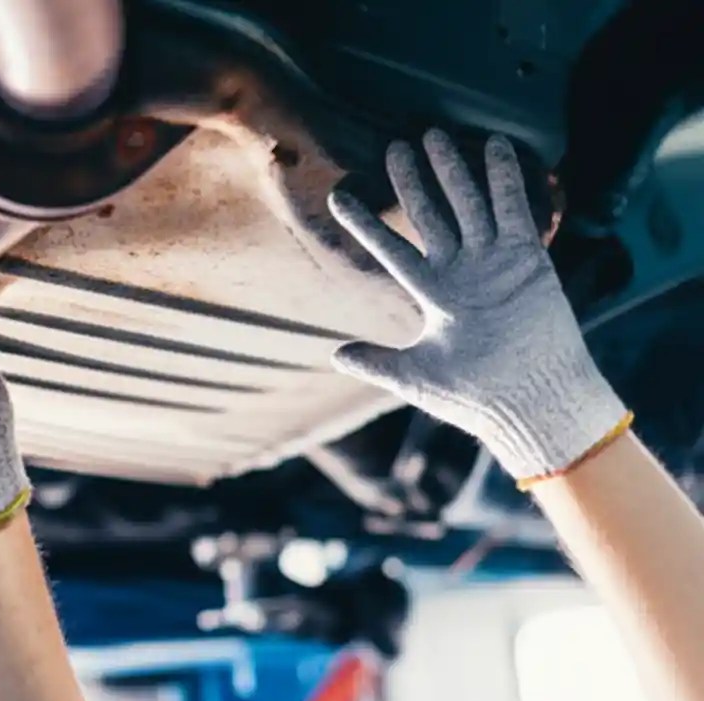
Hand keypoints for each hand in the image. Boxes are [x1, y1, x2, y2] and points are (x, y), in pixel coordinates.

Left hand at [327, 129, 627, 480]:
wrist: (530, 403)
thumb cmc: (474, 397)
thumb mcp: (414, 376)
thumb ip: (376, 361)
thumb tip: (335, 355)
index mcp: (432, 295)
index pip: (389, 249)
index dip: (366, 223)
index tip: (340, 197)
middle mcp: (460, 272)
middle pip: (431, 214)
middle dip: (413, 181)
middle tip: (395, 145)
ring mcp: (493, 262)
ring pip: (468, 203)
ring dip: (452, 170)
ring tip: (433, 133)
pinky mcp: (528, 259)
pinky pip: (514, 210)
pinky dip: (505, 178)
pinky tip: (494, 145)